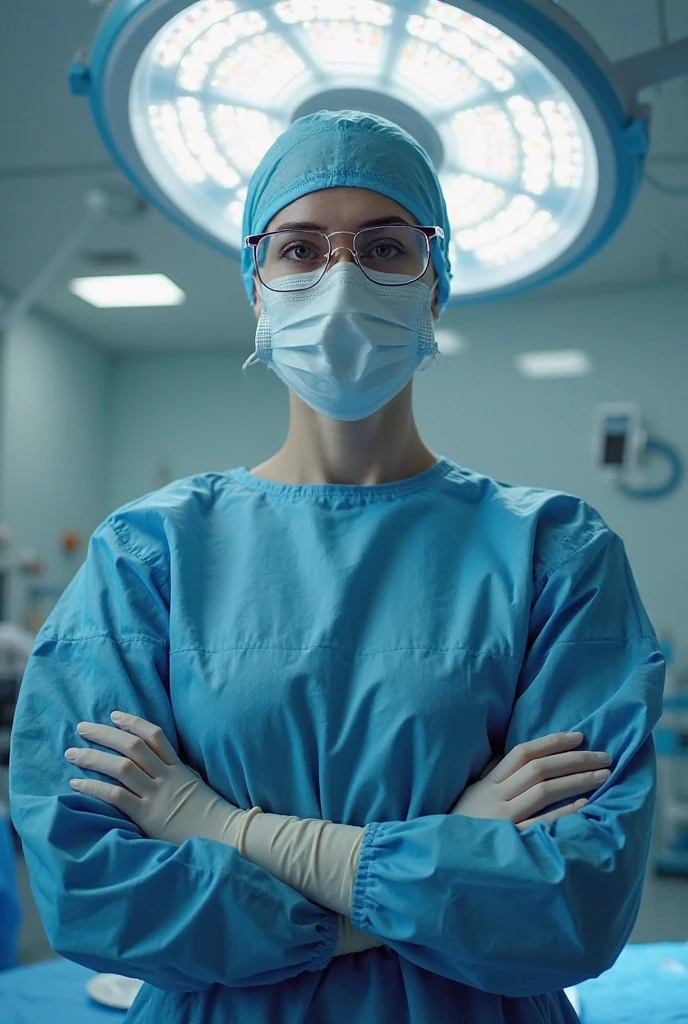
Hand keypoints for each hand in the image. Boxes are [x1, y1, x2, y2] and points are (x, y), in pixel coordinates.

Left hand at [65, 712, 250, 845]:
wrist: (224, 835)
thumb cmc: (209, 815)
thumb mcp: (195, 785)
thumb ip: (177, 774)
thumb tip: (159, 766)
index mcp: (178, 767)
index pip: (155, 736)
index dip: (133, 722)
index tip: (114, 715)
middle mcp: (166, 776)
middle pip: (132, 746)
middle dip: (105, 734)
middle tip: (82, 727)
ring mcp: (156, 795)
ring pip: (121, 767)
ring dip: (94, 757)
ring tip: (72, 752)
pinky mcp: (147, 815)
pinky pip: (117, 796)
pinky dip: (94, 787)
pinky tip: (77, 784)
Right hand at [451, 732, 611, 830]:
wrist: (444, 858)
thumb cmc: (463, 827)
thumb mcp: (473, 797)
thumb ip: (493, 776)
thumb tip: (517, 757)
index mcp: (488, 783)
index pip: (522, 753)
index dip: (552, 742)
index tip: (579, 736)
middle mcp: (496, 796)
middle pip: (539, 768)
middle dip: (574, 759)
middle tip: (604, 756)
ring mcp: (504, 818)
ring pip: (543, 790)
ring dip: (576, 780)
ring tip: (603, 776)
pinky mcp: (511, 840)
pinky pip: (542, 823)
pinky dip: (565, 812)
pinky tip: (585, 805)